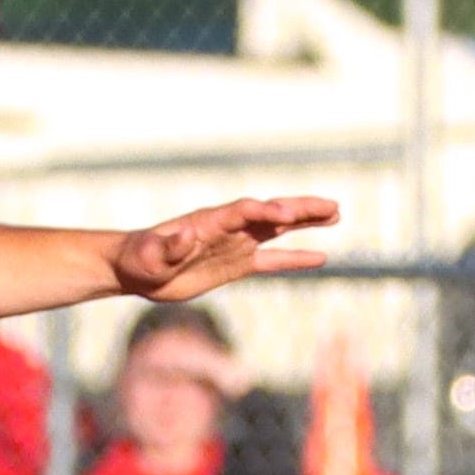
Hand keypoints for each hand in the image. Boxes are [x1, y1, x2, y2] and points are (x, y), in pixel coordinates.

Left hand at [114, 196, 338, 301]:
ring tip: (336, 214)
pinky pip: (272, 260)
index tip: (288, 214)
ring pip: (278, 229)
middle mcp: (229, 228)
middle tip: (332, 205)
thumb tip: (186, 235)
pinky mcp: (237, 264)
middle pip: (270, 213)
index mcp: (210, 222)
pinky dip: (295, 257)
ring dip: (305, 222)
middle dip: (300, 209)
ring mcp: (235, 244)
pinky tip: (320, 256)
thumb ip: (170, 246)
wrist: (137, 269)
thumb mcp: (150, 254)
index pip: (245, 211)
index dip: (266, 210)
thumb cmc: (140, 258)